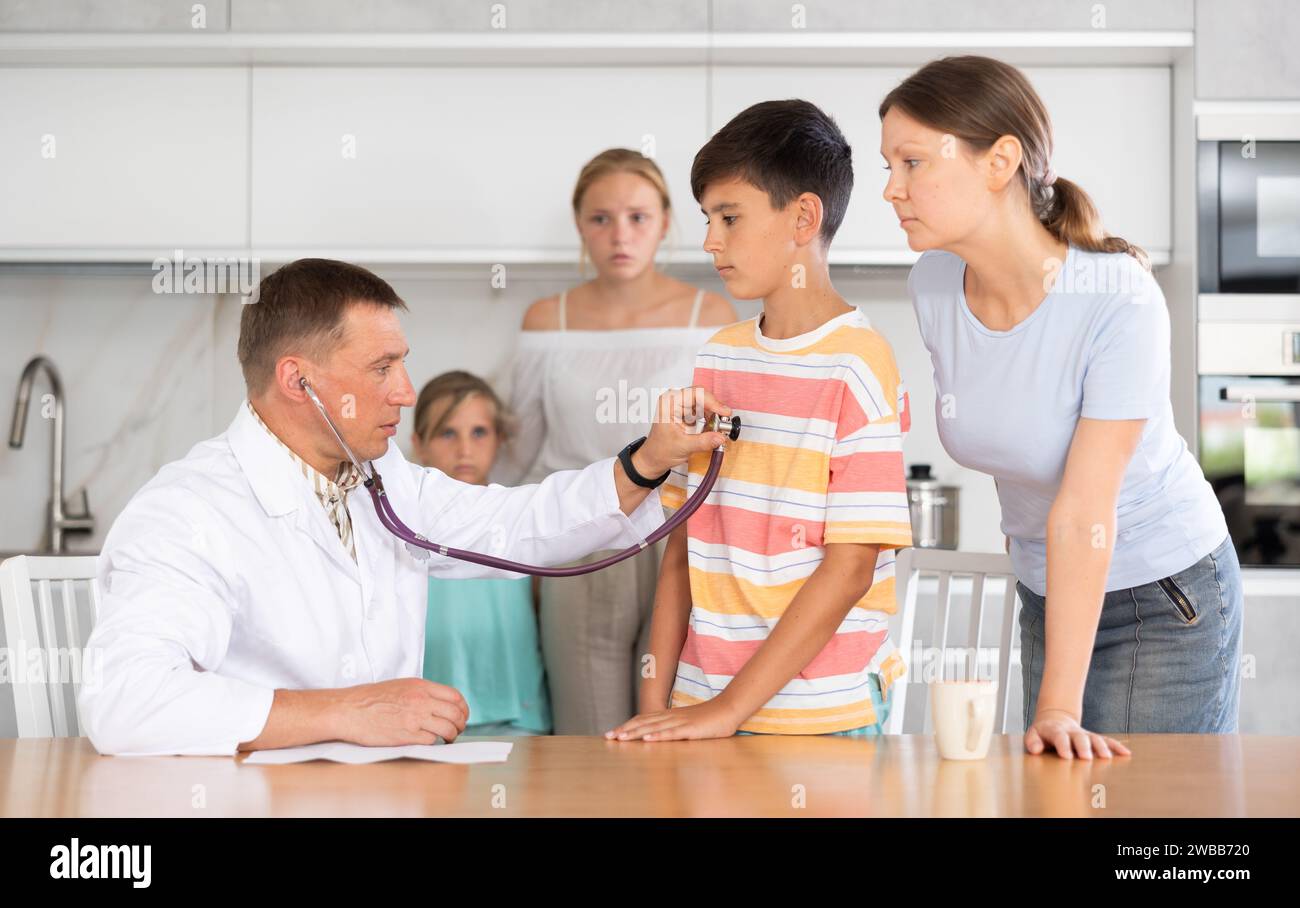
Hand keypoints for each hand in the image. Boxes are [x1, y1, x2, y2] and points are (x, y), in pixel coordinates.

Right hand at [330, 678, 468, 745]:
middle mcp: (421, 700)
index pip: (455, 696)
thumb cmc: (370, 699)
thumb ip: (421, 693)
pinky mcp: (407, 735)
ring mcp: (415, 718)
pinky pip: (432, 740)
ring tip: (448, 738)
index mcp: (420, 686)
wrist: (349, 710)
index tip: (462, 715)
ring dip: (452, 735)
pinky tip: (430, 742)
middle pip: (456, 713)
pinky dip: (434, 742)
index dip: (463, 708)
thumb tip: (439, 704)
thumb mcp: (400, 686)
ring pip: (448, 728)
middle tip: (457, 730)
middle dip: (461, 724)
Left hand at [605, 699, 740, 741]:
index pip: (643, 720)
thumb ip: (673, 728)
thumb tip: (659, 735)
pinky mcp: (690, 730)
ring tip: (621, 738)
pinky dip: (658, 737)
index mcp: (669, 716)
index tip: (612, 733)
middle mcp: (671, 717)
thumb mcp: (687, 723)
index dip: (627, 726)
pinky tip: (647, 740)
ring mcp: (680, 722)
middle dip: (625, 730)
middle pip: (643, 723)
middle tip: (608, 737)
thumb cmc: (709, 719)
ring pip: (653, 728)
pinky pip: (672, 733)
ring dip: (636, 733)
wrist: (728, 709)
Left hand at [635, 386, 733, 477]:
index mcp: (670, 403)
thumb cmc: (660, 450)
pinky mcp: (686, 413)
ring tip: (718, 429)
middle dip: (715, 409)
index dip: (713, 402)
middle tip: (724, 422)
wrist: (653, 459)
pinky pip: (703, 411)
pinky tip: (711, 430)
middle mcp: (675, 400)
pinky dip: (710, 420)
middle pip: (702, 396)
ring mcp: (681, 406)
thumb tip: (721, 437)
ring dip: (714, 415)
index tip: (725, 414)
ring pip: (704, 404)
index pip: (696, 394)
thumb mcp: (683, 447)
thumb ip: (703, 441)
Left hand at [1025, 708, 1131, 759]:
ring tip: (1106, 758)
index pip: (1059, 737)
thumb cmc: (1042, 733)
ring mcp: (1084, 734)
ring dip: (1101, 747)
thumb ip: (1032, 742)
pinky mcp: (1093, 738)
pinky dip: (1116, 746)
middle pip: (1079, 737)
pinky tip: (1126, 754)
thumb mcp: (1032, 735)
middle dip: (1083, 747)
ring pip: (1095, 738)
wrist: (1055, 720)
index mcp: (1055, 731)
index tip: (1067, 757)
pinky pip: (1107, 740)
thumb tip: (1035, 750)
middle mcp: (1072, 731)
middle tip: (1087, 758)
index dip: (1063, 746)